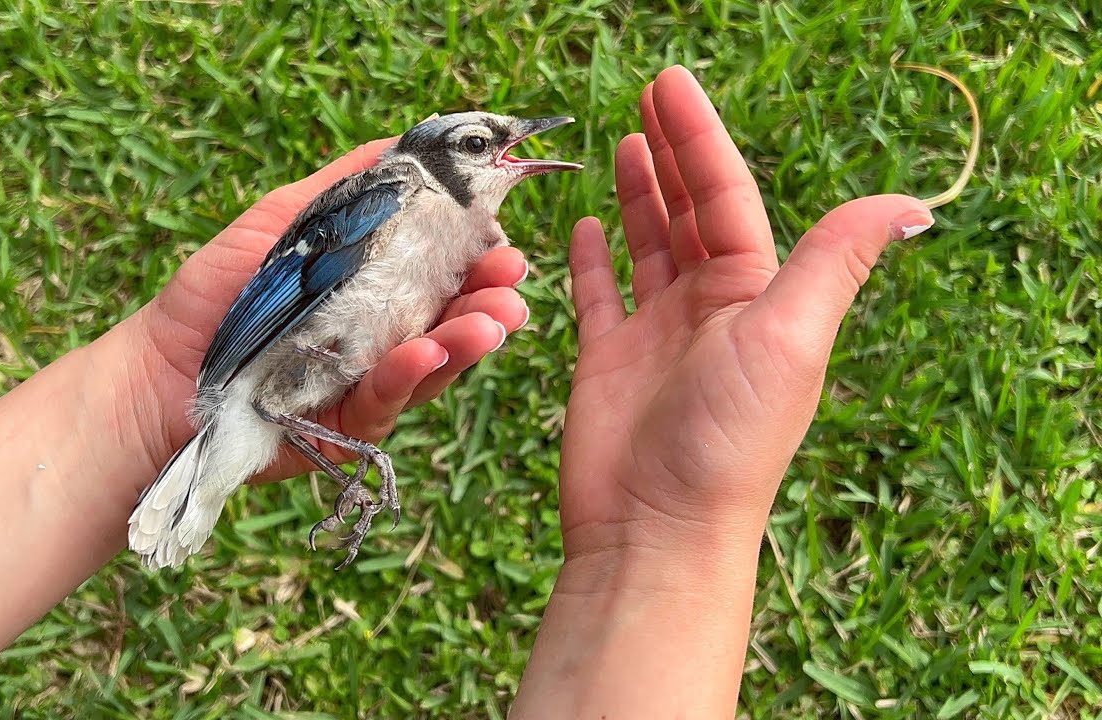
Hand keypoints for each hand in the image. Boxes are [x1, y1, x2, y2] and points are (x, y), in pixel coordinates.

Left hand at [114, 139, 527, 487]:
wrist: (160, 367)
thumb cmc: (218, 294)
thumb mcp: (282, 220)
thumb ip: (345, 188)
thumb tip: (402, 141)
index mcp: (375, 290)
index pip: (442, 271)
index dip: (476, 254)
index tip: (503, 234)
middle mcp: (381, 337)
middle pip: (451, 318)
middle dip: (490, 297)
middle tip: (514, 279)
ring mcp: (368, 383)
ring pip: (434, 364)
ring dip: (470, 338)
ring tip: (497, 318)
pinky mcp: (347, 425)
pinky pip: (388, 400)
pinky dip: (411, 374)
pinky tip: (431, 350)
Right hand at [560, 66, 934, 574]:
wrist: (656, 529)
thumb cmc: (727, 442)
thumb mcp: (792, 338)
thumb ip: (835, 262)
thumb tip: (911, 205)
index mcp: (754, 297)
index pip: (725, 199)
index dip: (699, 139)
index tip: (670, 88)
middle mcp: (708, 310)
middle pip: (689, 212)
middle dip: (672, 152)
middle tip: (649, 94)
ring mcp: (656, 335)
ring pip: (650, 246)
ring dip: (642, 197)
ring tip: (627, 144)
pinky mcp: (609, 362)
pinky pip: (601, 296)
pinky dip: (595, 260)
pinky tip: (587, 225)